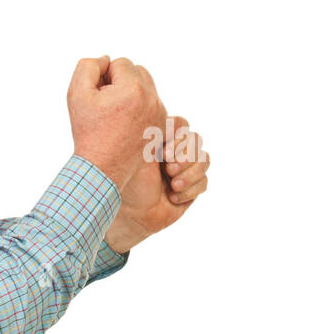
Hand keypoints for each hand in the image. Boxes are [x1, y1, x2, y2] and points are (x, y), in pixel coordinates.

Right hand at [67, 56, 165, 190]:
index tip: (98, 97)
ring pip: (146, 87)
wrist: (102, 168)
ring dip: (131, 92)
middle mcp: (152, 100)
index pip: (121, 63)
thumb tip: (107, 60)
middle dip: (120, 81)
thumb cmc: (87, 131)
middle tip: (106, 102)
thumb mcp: (76, 92)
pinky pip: (152, 104)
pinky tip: (125, 122)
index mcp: (133, 90)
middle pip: (138, 71)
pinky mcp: (163, 126)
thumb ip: (88, 65)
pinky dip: (139, 108)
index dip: (104, 76)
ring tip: (115, 112)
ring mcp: (160, 114)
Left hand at [105, 115, 209, 253]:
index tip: (161, 154)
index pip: (182, 124)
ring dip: (189, 174)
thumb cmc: (128, 181)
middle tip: (168, 170)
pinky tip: (173, 197)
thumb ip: (155, 131)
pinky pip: (204, 182)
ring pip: (204, 160)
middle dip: (185, 157)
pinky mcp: (192, 187)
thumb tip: (172, 119)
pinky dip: (190, 190)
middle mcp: (174, 151)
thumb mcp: (139, 152)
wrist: (130, 214)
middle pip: (196, 140)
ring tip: (173, 185)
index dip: (177, 138)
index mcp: (161, 138)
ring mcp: (185, 169)